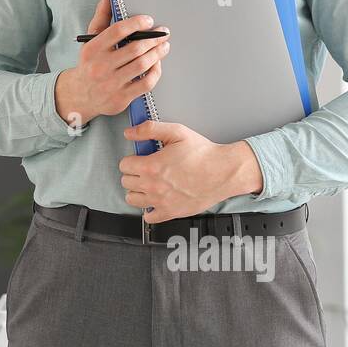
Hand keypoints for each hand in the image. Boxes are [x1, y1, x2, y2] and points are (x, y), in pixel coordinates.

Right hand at [55, 0, 170, 125]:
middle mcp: (100, 66)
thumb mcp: (92, 37)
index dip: (137, 23)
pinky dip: (155, 72)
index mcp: (92, 49)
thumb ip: (103, 13)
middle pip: (135, 48)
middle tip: (164, 33)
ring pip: (142, 65)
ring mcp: (111, 84)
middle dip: (154, 39)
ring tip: (164, 46)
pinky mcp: (121, 98)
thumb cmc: (90, 62)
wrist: (79, 95)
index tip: (149, 20)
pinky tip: (157, 64)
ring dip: (158, 53)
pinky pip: (146, 83)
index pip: (118, 31)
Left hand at [119, 122, 264, 221]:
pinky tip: (156, 200)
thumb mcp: (177, 132)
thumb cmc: (203, 153)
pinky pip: (149, 217)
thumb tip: (129, 132)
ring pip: (132, 199)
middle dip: (133, 174)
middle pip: (126, 182)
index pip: (124, 166)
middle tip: (146, 169)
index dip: (131, 160)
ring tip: (149, 183)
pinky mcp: (171, 212)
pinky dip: (149, 210)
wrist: (223, 172)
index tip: (139, 159)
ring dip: (137, 191)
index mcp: (151, 166)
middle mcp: (153, 186)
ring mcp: (161, 201)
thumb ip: (149, 129)